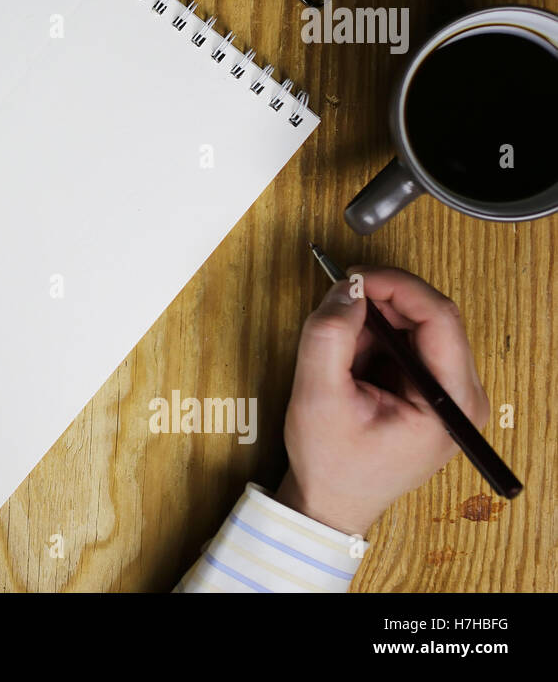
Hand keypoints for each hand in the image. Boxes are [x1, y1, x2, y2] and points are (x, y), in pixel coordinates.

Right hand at [275, 266, 489, 536]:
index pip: (439, 318)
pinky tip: (349, 365)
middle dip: (379, 305)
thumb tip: (347, 288)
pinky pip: (405, 343)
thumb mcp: (319, 396)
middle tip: (337, 309)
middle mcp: (461, 396)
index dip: (396, 286)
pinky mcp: (429, 390)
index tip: (354, 277)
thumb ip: (329, 336)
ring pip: (415, 326)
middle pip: (431, 318)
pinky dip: (372, 340)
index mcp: (450, 404)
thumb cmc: (331, 463)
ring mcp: (447, 393)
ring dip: (372, 325)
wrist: (330, 502)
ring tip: (339, 355)